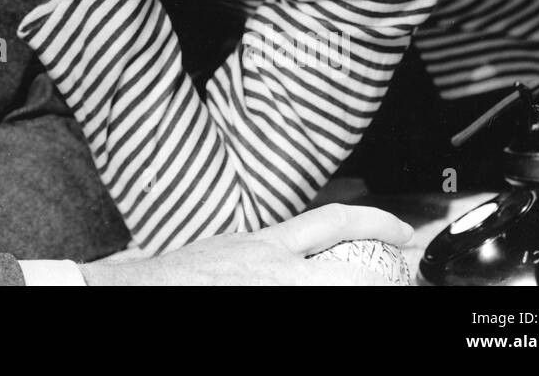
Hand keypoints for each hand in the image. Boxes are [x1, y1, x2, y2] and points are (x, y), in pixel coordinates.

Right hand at [79, 204, 413, 285]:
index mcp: (264, 244)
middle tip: (407, 269)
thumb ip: (269, 249)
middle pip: (353, 266)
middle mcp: (274, 271)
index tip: (402, 231)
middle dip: (387, 270)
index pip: (332, 222)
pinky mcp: (266, 317)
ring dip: (362, 287)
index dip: (375, 222)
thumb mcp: (228, 247)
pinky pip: (315, 310)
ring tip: (382, 286)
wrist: (131, 292)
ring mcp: (272, 295)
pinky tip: (341, 302)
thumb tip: (306, 251)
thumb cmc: (175, 277)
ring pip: (339, 288)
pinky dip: (332, 304)